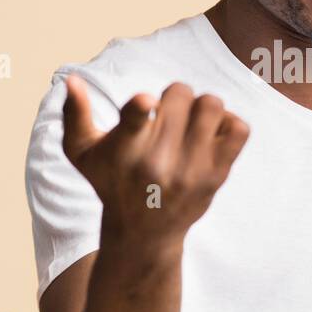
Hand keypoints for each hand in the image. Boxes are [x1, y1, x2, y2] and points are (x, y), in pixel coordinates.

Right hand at [62, 77, 250, 243]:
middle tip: (166, 118)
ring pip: (212, 104)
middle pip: (180, 93)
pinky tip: (209, 134)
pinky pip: (238, 128)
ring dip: (200, 107)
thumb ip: (75, 113)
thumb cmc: (111, 182)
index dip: (140, 107)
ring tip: (189, 124)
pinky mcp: (217, 175)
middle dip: (173, 98)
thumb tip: (72, 78)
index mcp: (125, 149)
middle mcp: (158, 161)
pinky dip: (227, 122)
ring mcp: (192, 169)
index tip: (145, 102)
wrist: (143, 232)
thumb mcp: (83, 153)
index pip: (133, 122)